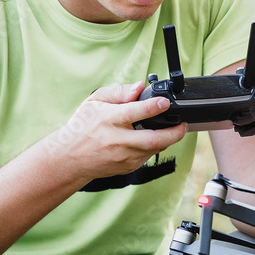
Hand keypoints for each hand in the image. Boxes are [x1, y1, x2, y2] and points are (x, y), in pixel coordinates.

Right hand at [57, 80, 186, 180]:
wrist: (70, 158)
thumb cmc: (82, 127)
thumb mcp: (95, 101)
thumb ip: (119, 92)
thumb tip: (139, 87)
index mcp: (110, 120)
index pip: (136, 112)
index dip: (154, 106)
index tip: (165, 102)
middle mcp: (119, 140)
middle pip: (153, 138)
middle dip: (174, 132)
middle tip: (184, 124)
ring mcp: (124, 157)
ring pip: (155, 149)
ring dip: (167, 139)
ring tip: (173, 129)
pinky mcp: (128, 167)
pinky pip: (148, 156)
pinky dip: (154, 146)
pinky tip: (153, 138)